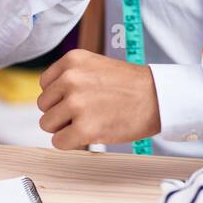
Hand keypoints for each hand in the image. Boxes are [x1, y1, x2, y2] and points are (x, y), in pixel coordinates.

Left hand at [37, 49, 161, 149]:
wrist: (158, 98)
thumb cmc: (130, 86)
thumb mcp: (95, 66)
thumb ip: (69, 76)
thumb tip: (46, 101)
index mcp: (72, 60)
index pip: (45, 85)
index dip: (60, 95)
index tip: (81, 97)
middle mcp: (70, 78)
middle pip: (44, 106)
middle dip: (61, 112)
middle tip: (87, 111)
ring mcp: (76, 104)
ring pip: (48, 125)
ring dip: (65, 128)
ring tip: (90, 121)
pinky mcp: (84, 128)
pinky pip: (59, 142)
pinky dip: (72, 142)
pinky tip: (90, 133)